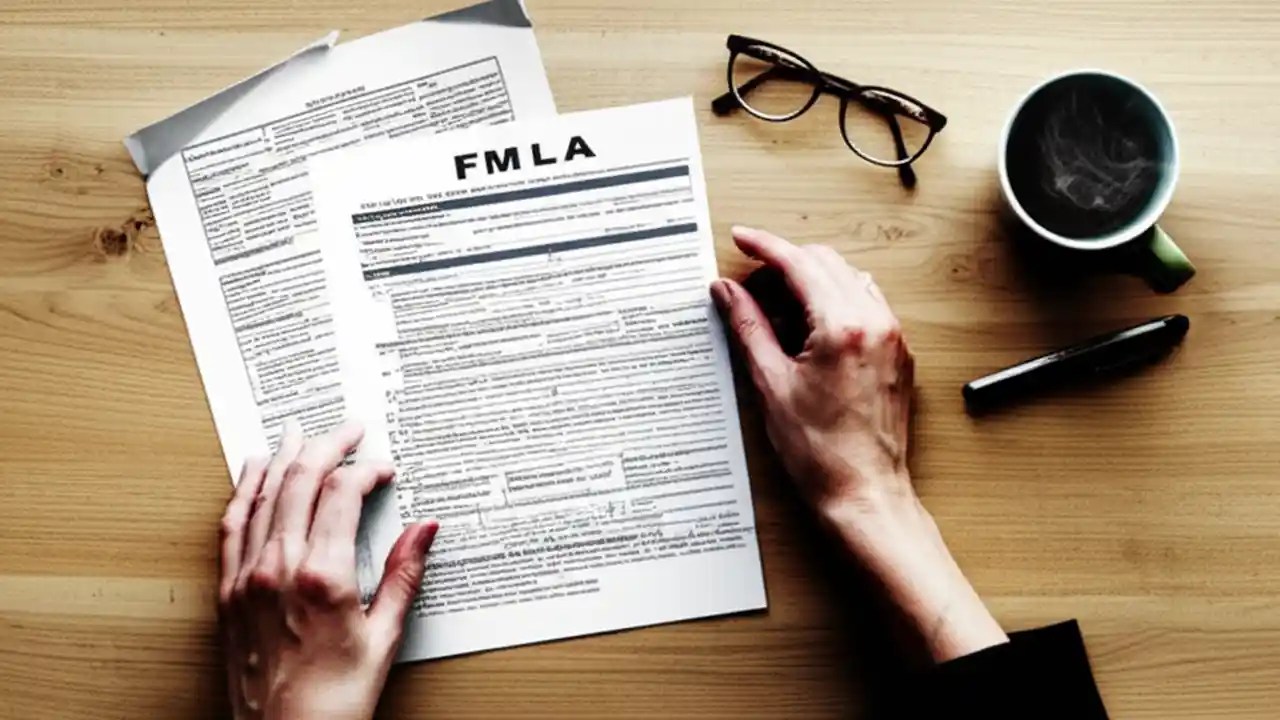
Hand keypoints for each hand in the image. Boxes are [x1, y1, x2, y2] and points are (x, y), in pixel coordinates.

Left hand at [218, 420, 438, 719]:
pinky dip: (243, 492)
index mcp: (323, 576)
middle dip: (326, 445)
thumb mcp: (384, 637)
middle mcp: (279, 568)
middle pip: (300, 481)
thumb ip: (404, 574)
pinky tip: (252, 475)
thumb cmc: (335, 701)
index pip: (343, 494)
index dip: (366, 470)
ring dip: (282, 458)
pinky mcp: (227, 593)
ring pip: (262, 495)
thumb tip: (425, 529)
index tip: (383, 469)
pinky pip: (231, 526)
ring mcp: (247, 578)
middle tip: (348, 428)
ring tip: (298, 432)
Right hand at [711, 226, 1006, 660]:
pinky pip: (866, 305)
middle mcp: (875, 323)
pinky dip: (834, 304)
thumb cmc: (822, 455)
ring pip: (848, 280)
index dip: (764, 246)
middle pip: (826, 263)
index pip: (799, 263)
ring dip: (811, 283)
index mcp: (843, 326)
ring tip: (775, 314)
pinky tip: (807, 333)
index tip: (741, 240)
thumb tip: (728, 292)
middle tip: (749, 288)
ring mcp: (892, 337)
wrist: (864, 495)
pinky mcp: (898, 354)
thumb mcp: (771, 384)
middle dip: (785, 265)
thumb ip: (748, 327)